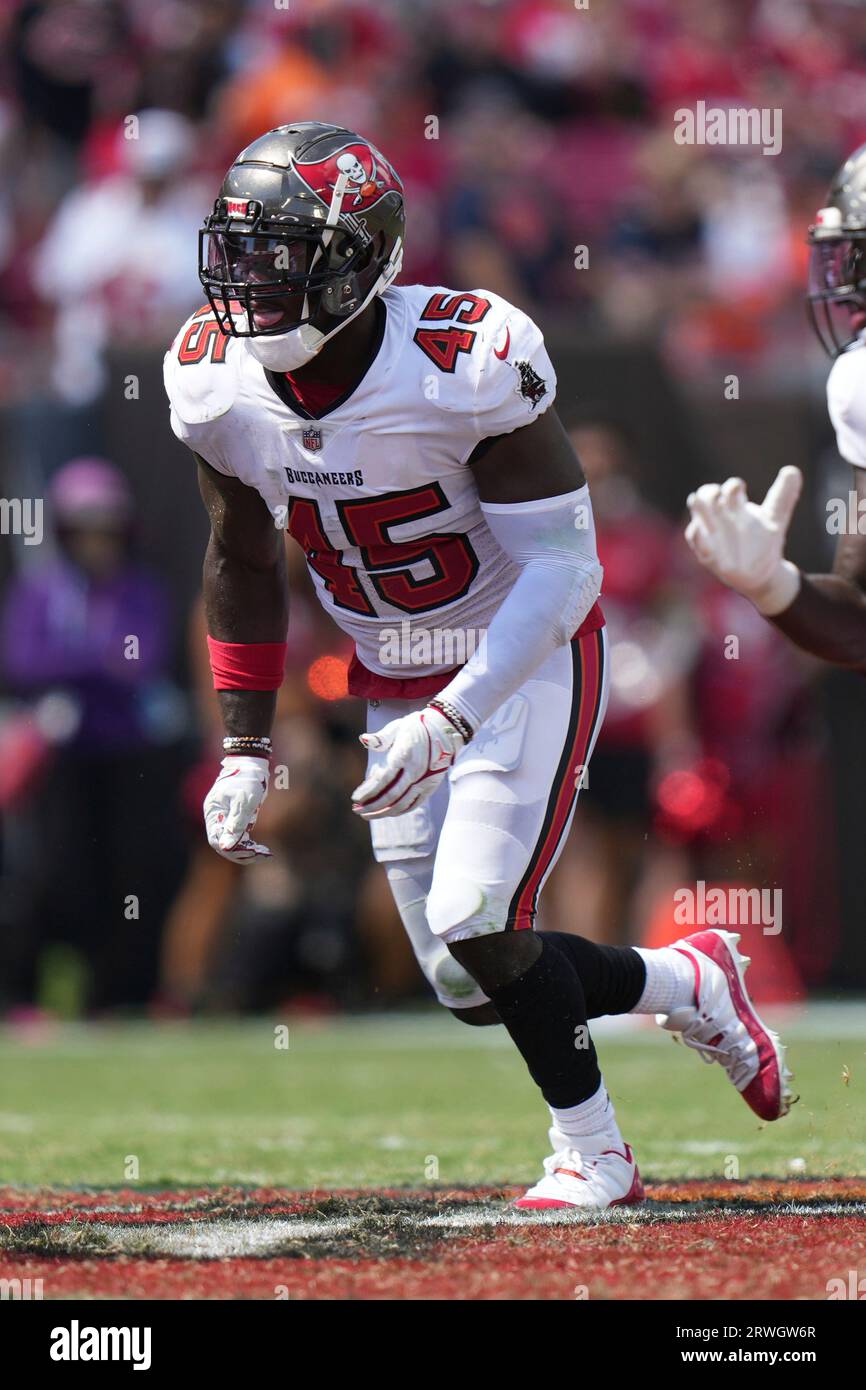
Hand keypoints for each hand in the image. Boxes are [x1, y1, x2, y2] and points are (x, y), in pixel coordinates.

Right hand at [203, 755, 270, 860]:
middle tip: (261, 854)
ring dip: (248, 851)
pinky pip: (240, 837)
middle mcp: (216, 817)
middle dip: (241, 853)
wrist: (253, 763)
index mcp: (213, 812)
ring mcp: (226, 818)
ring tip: (266, 853)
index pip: (216, 839)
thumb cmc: (247, 779)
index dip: (231, 850)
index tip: (251, 852)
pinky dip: (250, 844)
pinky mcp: (236, 818)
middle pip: (223, 844)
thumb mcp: (244, 801)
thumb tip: (225, 848)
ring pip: (232, 843)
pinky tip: (263, 849)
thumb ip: (235, 824)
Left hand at [351, 705, 468, 819]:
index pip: (383, 780)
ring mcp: (425, 780)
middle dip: (372, 806)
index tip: (355, 798)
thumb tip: (363, 739)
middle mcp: (415, 771)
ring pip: (402, 804)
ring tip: (368, 815)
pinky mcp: (431, 785)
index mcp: (404, 755)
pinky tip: (387, 812)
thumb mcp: (398, 727)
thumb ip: (381, 737)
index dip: (368, 792)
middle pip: (391, 796)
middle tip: (357, 811)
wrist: (446, 728)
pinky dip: (400, 810)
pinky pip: (414, 803)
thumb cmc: (417, 726)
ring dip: (383, 812)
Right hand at [685, 467, 802, 614]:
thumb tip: (793, 471)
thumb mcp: (776, 518)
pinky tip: (699, 530)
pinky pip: (697, 542)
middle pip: (706, 497)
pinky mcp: (708, 553)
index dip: (732, 487)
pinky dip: (697, 536)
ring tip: (698, 501)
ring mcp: (712, 534)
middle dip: (709, 493)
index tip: (739, 489)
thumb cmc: (763, 541)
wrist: (761, 573)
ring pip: (698, 516)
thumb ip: (783, 496)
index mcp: (736, 506)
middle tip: (717, 495)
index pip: (729, 489)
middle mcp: (720, 517)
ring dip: (699, 509)